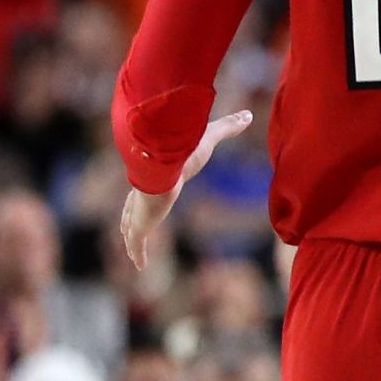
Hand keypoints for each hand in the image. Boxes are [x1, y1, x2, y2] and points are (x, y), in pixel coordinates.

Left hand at [119, 109, 252, 268]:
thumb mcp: (209, 139)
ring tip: (135, 252)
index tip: (146, 197)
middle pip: (133, 209)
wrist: (162, 165)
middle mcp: (143, 195)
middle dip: (131, 217)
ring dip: (133, 239)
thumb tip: (248, 113)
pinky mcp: (142, 224)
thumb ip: (226, 127)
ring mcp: (140, 211)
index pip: (147, 188)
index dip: (146, 194)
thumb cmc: (183, 152)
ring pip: (132, 228)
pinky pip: (138, 243)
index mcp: (155, 177)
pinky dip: (139, 254)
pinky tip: (139, 266)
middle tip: (131, 226)